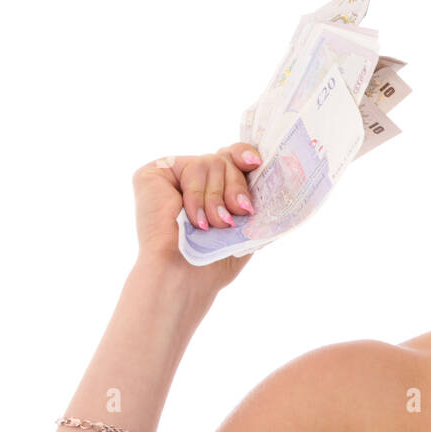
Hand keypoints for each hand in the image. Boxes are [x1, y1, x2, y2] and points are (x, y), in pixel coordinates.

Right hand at [131, 142, 264, 293]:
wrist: (186, 276)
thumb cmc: (214, 260)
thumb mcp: (246, 225)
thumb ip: (254, 198)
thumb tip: (278, 177)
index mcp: (211, 188)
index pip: (231, 157)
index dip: (245, 155)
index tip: (256, 163)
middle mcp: (190, 179)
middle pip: (224, 158)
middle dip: (235, 189)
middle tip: (232, 217)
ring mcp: (170, 175)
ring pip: (211, 162)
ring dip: (216, 200)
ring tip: (209, 226)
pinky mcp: (152, 174)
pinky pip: (190, 166)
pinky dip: (197, 196)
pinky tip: (194, 220)